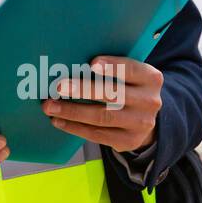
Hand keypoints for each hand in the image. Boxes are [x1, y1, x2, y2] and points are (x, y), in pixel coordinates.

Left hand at [41, 55, 161, 152]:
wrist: (145, 117)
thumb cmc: (127, 88)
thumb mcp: (128, 75)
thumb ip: (110, 68)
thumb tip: (71, 61)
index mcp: (150, 78)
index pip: (131, 69)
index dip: (112, 66)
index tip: (92, 63)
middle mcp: (149, 101)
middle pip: (113, 94)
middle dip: (83, 90)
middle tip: (59, 87)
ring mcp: (141, 123)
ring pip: (103, 117)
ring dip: (73, 112)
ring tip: (50, 107)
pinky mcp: (130, 141)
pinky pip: (98, 134)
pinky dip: (75, 127)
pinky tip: (59, 121)